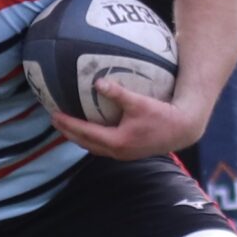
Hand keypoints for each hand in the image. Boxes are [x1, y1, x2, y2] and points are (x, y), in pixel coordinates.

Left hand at [47, 79, 203, 159]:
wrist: (182, 130)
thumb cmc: (163, 114)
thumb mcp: (139, 102)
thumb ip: (117, 92)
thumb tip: (97, 82)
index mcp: (116, 141)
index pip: (85, 132)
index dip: (68, 124)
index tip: (54, 115)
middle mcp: (117, 152)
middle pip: (85, 143)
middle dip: (69, 132)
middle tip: (55, 120)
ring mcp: (123, 155)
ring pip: (94, 148)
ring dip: (80, 138)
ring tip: (68, 126)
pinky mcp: (129, 152)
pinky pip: (104, 147)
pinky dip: (93, 139)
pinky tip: (91, 130)